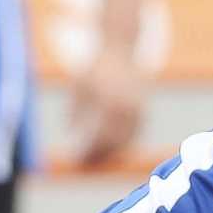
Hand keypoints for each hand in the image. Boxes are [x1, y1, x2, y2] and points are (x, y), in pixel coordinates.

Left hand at [66, 46, 144, 166]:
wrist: (119, 50)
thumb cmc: (94, 70)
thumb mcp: (79, 88)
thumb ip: (75, 112)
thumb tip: (70, 133)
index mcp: (108, 100)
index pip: (100, 134)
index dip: (90, 149)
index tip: (78, 159)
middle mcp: (126, 104)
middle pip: (115, 139)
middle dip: (101, 153)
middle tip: (87, 162)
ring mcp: (137, 105)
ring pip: (128, 137)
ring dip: (113, 149)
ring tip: (97, 156)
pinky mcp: (142, 106)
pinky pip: (135, 130)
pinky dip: (125, 140)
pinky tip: (112, 146)